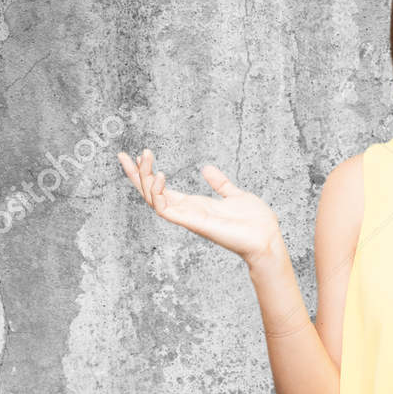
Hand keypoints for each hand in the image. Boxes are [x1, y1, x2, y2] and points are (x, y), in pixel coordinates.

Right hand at [116, 148, 283, 265]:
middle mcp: (187, 211)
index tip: (134, 155)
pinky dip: (158, 193)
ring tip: (145, 159)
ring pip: (153, 200)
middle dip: (135, 175)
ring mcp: (188, 218)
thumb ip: (219, 183)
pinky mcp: (193, 223)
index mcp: (194, 204)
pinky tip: (159, 176)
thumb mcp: (235, 194)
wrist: (267, 237)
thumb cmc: (255, 222)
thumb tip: (206, 168)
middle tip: (124, 155)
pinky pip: (166, 209)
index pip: (161, 189)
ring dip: (144, 179)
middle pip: (150, 193)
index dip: (145, 174)